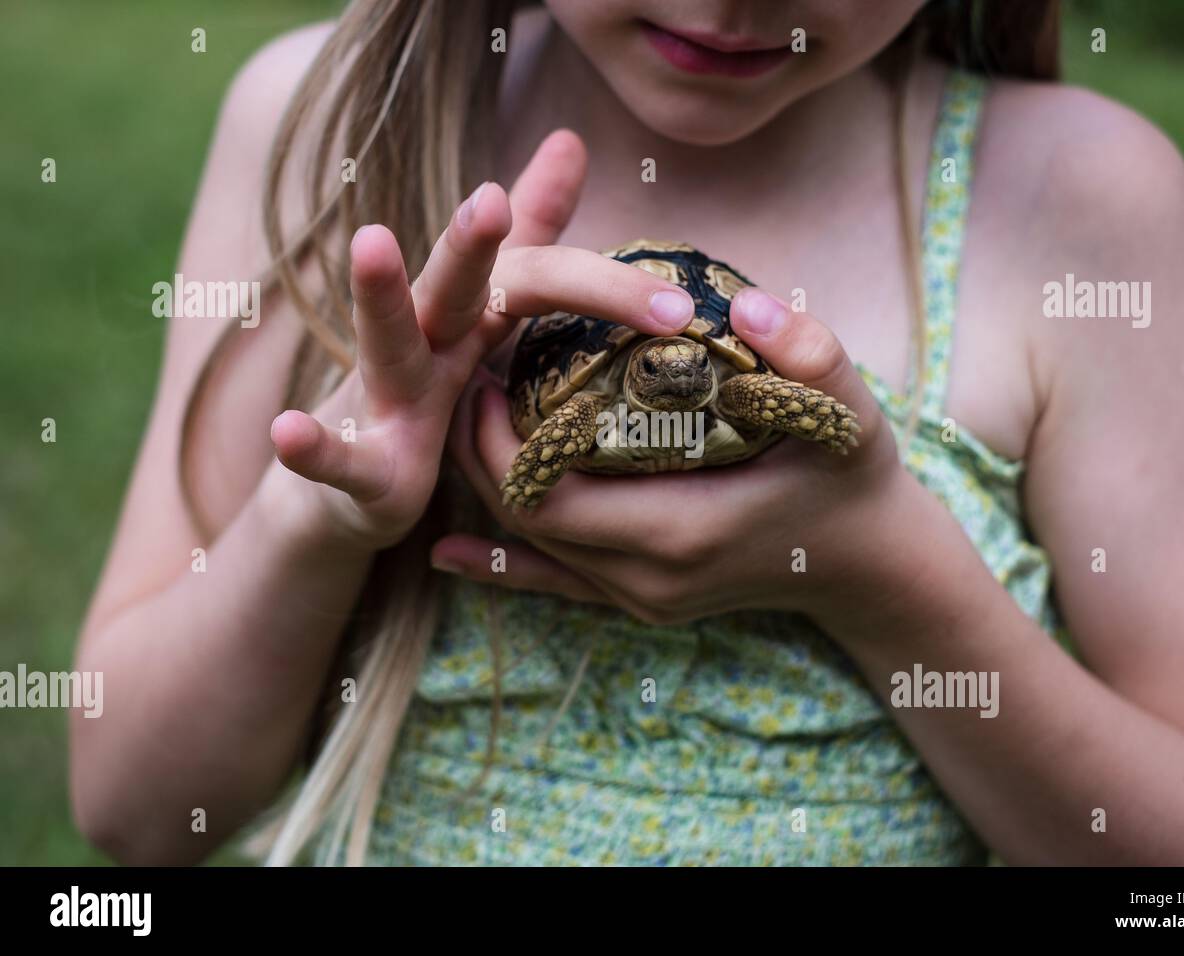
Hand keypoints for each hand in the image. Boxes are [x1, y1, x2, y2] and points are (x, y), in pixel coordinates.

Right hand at [264, 131, 698, 550]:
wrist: (355, 484)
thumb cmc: (431, 392)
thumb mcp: (488, 315)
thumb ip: (533, 239)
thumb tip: (571, 142)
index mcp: (472, 315)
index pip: (538, 279)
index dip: (604, 287)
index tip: (680, 307)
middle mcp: (428, 341)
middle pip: (454, 284)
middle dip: (470, 241)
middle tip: (493, 199)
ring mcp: (386, 396)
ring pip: (384, 341)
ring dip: (378, 294)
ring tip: (372, 238)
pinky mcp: (361, 465)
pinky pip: (338, 457)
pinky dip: (313, 446)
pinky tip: (287, 431)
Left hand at [435, 287, 905, 625]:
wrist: (868, 562)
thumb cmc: (852, 478)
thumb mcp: (850, 413)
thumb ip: (810, 357)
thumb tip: (749, 307)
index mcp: (681, 529)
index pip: (544, 494)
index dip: (495, 439)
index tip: (488, 368)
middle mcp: (647, 580)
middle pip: (524, 521)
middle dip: (482, 451)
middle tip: (475, 376)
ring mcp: (641, 600)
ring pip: (534, 547)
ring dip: (497, 483)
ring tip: (477, 413)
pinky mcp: (641, 603)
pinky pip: (554, 584)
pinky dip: (502, 563)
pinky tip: (451, 551)